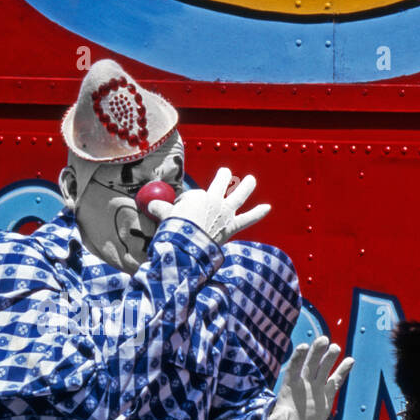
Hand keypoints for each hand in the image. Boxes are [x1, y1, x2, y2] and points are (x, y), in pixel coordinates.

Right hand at [148, 166, 270, 245]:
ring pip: (238, 196)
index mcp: (197, 197)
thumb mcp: (165, 217)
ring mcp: (225, 213)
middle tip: (226, 172)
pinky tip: (268, 207)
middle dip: (223, 178)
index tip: (181, 213)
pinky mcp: (232, 226)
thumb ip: (161, 209)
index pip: (195, 196)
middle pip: (220, 185)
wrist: (189, 246)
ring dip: (246, 187)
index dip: (187, 204)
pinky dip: (258, 213)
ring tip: (251, 179)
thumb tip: (151, 205)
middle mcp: (213, 201)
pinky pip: (248, 219)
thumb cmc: (175, 230)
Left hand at [267, 339, 354, 419]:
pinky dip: (343, 371)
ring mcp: (317, 387)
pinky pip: (336, 380)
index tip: (303, 346)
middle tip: (323, 339)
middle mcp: (304, 382)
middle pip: (311, 363)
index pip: (294, 367)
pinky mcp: (328, 394)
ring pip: (324, 369)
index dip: (298, 356)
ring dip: (330, 358)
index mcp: (290, 385)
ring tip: (335, 348)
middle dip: (316, 351)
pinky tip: (350, 361)